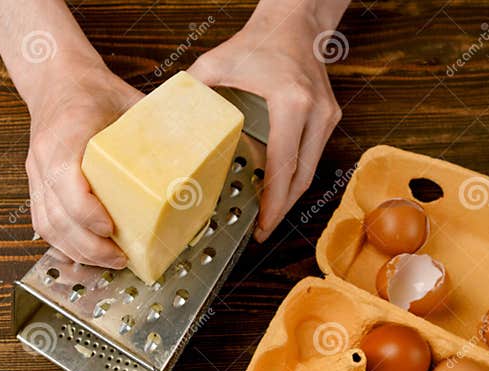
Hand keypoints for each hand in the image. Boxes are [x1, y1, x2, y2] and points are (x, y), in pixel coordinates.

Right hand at [25, 66, 143, 267]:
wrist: (56, 81)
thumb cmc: (92, 91)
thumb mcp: (128, 102)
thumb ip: (153, 129)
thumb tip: (193, 152)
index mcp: (65, 137)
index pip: (67, 183)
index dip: (87, 213)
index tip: (110, 229)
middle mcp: (43, 160)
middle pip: (57, 216)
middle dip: (89, 246)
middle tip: (120, 258)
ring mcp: (36, 174)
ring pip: (48, 226)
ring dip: (77, 251)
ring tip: (108, 261)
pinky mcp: (36, 185)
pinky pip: (43, 223)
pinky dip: (63, 244)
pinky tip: (85, 254)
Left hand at [188, 5, 341, 241]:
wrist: (295, 21)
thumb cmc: (258, 42)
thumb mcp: (215, 64)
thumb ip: (190, 93)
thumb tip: (161, 122)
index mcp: (292, 103)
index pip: (283, 164)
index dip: (272, 200)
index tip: (261, 224)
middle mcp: (317, 113)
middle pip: (301, 177)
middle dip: (281, 209)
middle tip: (260, 232)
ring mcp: (327, 117)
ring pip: (310, 171)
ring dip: (288, 198)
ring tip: (266, 219)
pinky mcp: (328, 118)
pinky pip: (311, 157)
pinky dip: (294, 178)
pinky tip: (275, 192)